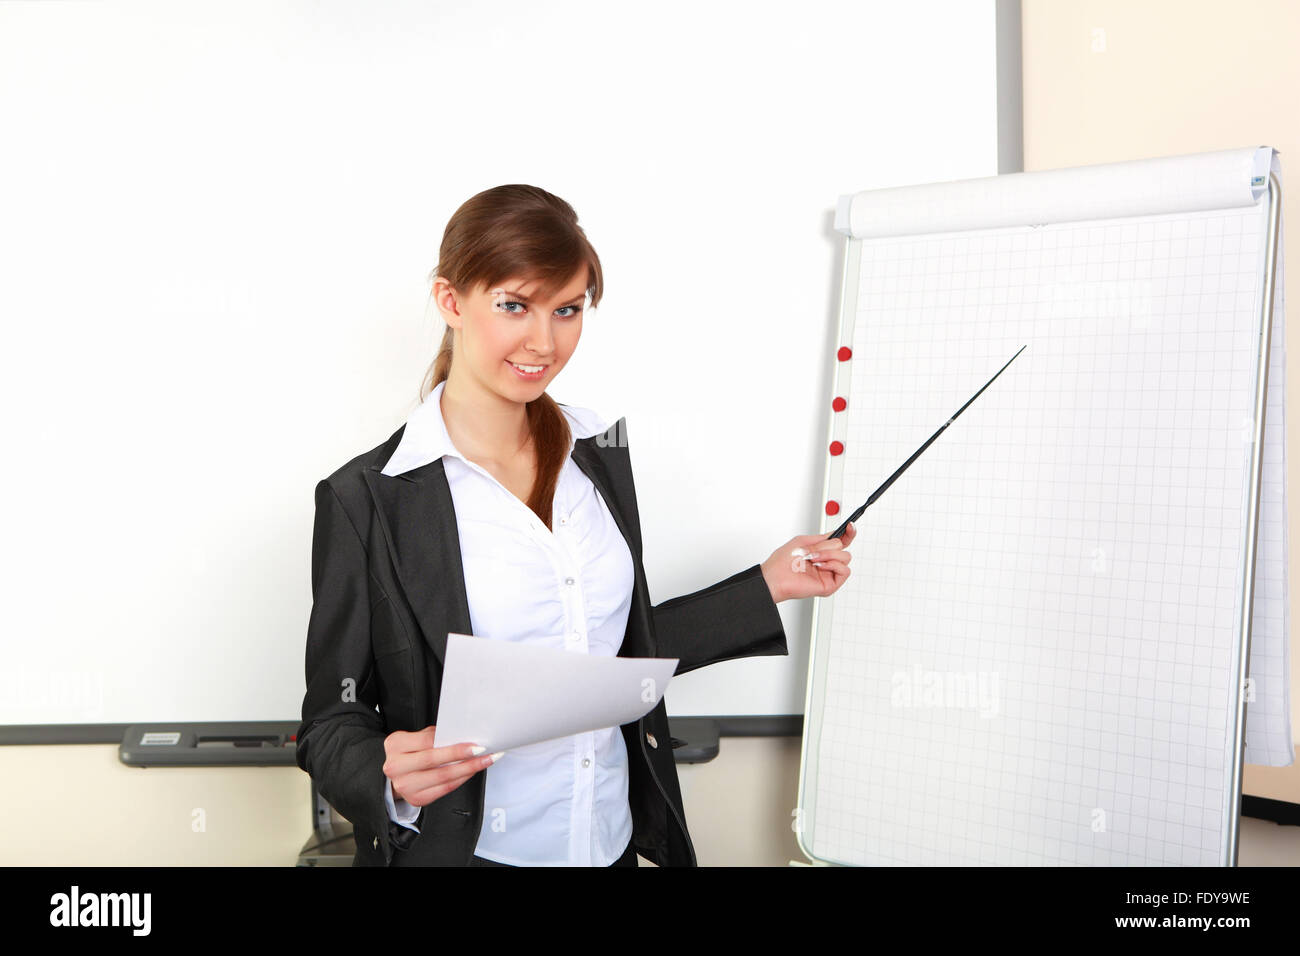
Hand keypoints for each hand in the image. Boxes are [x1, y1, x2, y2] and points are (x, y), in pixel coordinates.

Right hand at [383, 725, 502, 807]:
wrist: (394, 776)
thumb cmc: (408, 753)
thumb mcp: (414, 738)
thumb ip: (433, 736)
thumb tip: (461, 736)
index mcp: (396, 745)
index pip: (427, 742)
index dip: (450, 743)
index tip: (472, 742)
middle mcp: (396, 767)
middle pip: (433, 761)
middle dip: (461, 756)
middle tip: (481, 751)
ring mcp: (405, 786)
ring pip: (442, 777)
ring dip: (467, 769)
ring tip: (484, 761)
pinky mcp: (416, 799)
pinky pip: (444, 789)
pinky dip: (461, 780)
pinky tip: (471, 772)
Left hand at [759, 522, 856, 601]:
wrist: (776, 576)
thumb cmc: (783, 561)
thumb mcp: (804, 542)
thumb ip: (823, 539)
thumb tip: (838, 537)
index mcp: (820, 551)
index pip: (841, 542)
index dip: (848, 533)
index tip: (851, 526)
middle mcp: (826, 562)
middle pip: (843, 548)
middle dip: (829, 547)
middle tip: (814, 551)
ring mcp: (829, 573)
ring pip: (846, 558)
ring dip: (830, 555)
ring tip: (814, 559)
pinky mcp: (831, 584)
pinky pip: (845, 571)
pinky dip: (834, 565)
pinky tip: (820, 566)